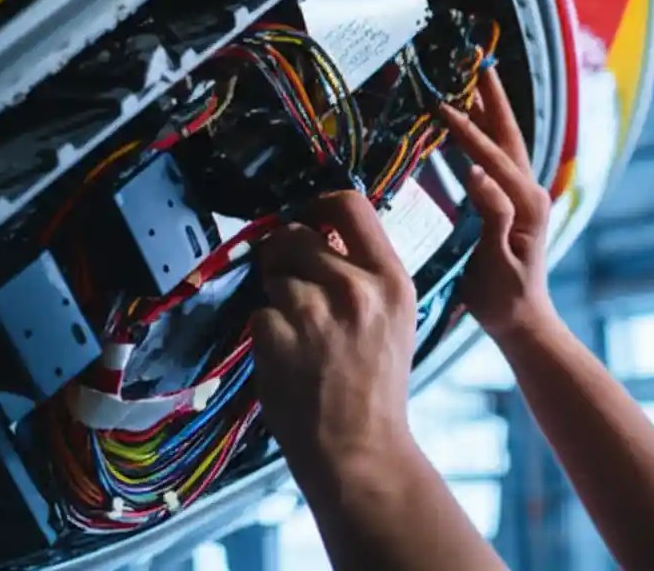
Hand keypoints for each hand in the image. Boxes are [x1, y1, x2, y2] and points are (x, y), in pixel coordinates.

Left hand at [250, 192, 417, 481]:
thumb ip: (366, 273)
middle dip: (285, 255)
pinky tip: (287, 357)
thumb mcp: (396, 319)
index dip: (319, 204)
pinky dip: (265, 333)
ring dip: (276, 298)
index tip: (309, 216)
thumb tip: (325, 234)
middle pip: (296, 235)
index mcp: (390, 280)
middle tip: (294, 286)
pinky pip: (257, 312)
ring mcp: (312, 311)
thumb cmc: (378, 386)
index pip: (350, 205)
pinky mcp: (276, 336)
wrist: (359, 448)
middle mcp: (353, 288)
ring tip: (299, 334)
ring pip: (272, 274)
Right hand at [439, 68, 556, 338]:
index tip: (442, 107)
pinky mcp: (516, 204)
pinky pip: (500, 160)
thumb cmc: (504, 300)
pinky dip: (487, 136)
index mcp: (526, 205)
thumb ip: (492, 217)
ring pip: (507, 144)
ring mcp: (525, 197)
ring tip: (474, 83)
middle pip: (509, 137)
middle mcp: (531, 193)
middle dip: (493, 100)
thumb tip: (477, 172)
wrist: (523, 322)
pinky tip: (472, 127)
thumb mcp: (495, 263)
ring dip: (491, 113)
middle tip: (479, 64)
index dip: (467, 132)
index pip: (492, 158)